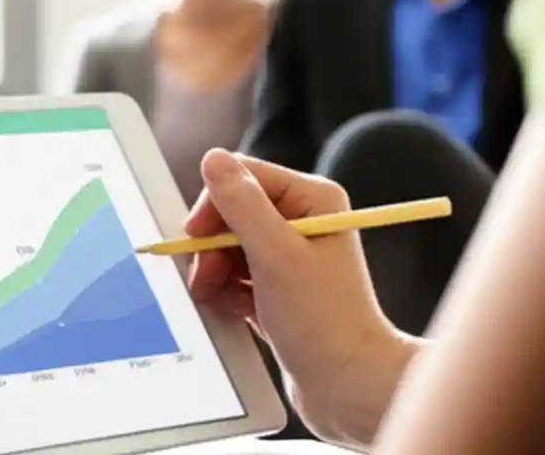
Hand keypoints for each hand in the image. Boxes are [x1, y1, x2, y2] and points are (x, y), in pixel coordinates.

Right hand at [186, 149, 408, 443]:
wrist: (348, 386)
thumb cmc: (323, 321)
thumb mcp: (274, 255)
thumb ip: (241, 204)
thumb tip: (213, 159)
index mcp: (313, 200)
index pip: (245, 177)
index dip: (215, 205)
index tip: (196, 236)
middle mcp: (304, 222)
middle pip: (233, 213)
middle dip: (212, 245)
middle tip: (205, 276)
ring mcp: (292, 257)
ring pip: (230, 247)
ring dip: (215, 271)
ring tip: (216, 298)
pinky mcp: (280, 288)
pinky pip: (237, 276)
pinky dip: (227, 291)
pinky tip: (234, 310)